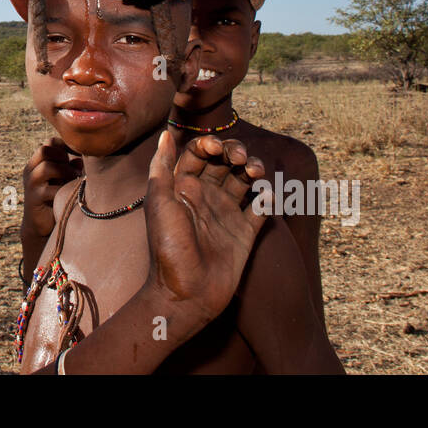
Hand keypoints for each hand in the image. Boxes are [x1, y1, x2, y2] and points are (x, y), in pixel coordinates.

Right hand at [21, 137, 82, 241]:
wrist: (42, 225)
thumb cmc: (56, 198)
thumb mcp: (64, 179)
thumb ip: (71, 167)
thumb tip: (81, 160)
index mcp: (38, 162)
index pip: (50, 143)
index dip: (67, 145)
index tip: (80, 155)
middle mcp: (31, 170)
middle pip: (44, 150)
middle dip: (63, 157)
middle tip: (74, 170)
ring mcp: (31, 184)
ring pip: (46, 167)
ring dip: (64, 172)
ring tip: (74, 180)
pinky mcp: (33, 199)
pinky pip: (50, 189)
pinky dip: (63, 190)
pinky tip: (69, 194)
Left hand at [142, 130, 267, 327]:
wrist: (185, 294)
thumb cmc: (168, 249)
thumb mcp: (159, 204)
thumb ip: (162, 168)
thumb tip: (165, 133)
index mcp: (183, 188)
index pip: (199, 154)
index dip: (209, 145)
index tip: (217, 149)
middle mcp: (206, 197)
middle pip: (224, 163)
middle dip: (235, 152)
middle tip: (241, 158)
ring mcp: (226, 215)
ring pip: (244, 181)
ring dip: (253, 169)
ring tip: (256, 172)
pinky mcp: (244, 233)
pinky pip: (260, 209)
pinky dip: (267, 198)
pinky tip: (265, 195)